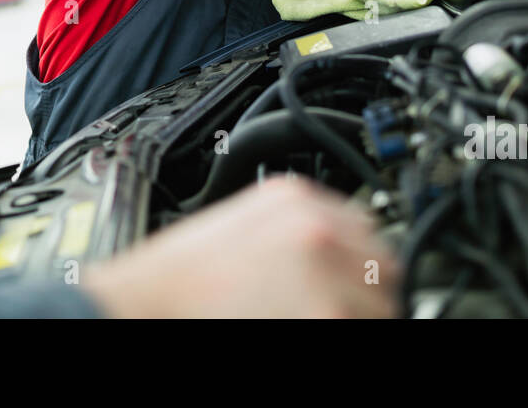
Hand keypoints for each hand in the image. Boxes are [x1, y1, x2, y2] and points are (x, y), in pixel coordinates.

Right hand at [82, 176, 398, 317]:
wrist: (143, 305)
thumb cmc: (181, 278)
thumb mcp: (244, 227)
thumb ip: (295, 231)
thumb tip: (335, 259)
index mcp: (297, 197)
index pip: (366, 229)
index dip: (359, 265)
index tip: (355, 286)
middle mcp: (318, 226)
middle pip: (383, 267)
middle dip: (366, 295)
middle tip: (332, 312)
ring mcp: (326, 271)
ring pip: (382, 307)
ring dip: (358, 319)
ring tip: (309, 322)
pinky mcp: (327, 317)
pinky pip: (359, 327)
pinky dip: (341, 330)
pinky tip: (301, 327)